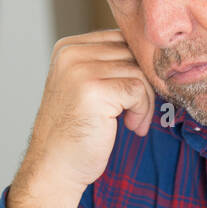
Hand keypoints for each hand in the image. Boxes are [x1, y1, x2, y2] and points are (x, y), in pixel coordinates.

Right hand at [7, 30, 154, 207]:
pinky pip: (138, 90)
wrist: (54, 169)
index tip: (134, 96)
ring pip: (139, 71)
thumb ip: (108, 67)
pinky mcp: (94, 90)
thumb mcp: (87, 90)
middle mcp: (72, 54)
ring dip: (145, 101)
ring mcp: (81, 70)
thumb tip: (152, 56)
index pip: (121, 38)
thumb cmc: (75, 135)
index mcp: (68, 49)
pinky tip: (131, 127)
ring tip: (133, 122)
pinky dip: (142, 111)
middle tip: (137, 113)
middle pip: (132, 53)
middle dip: (143, 84)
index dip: (137, 67)